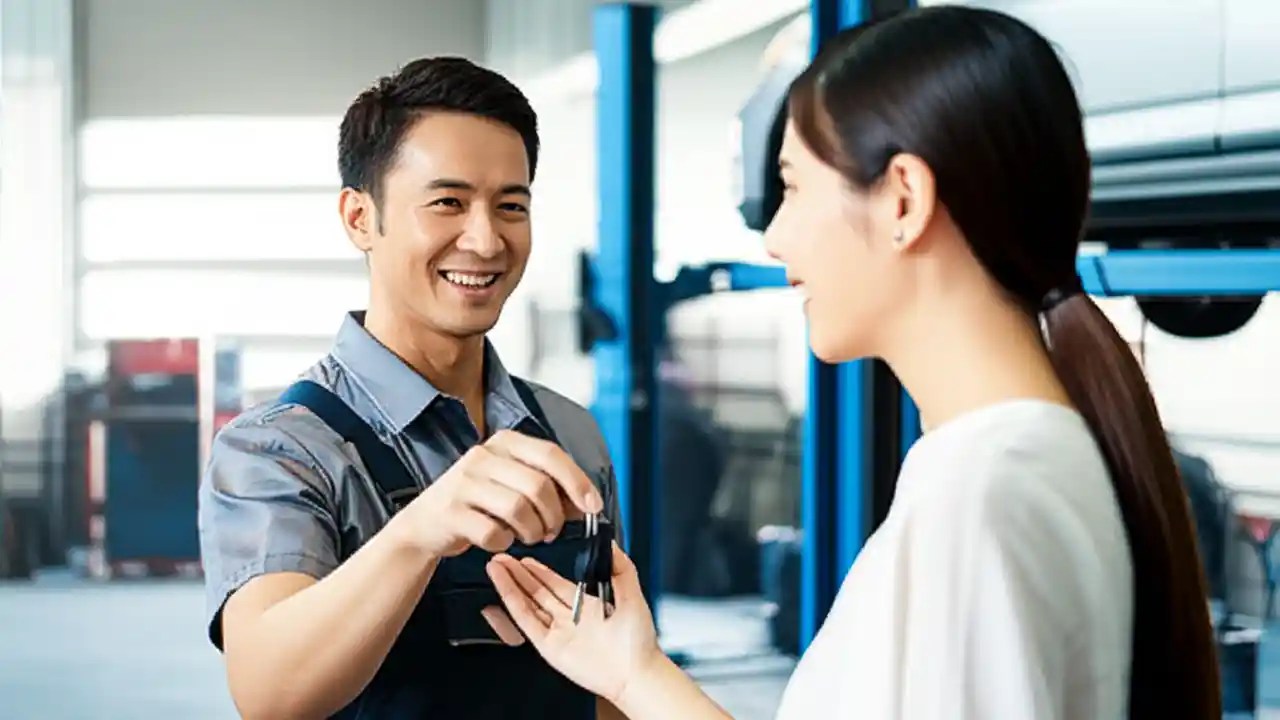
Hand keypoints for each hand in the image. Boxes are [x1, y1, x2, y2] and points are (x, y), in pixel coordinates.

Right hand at [396, 429, 603, 558]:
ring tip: (528, 536)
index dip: (577, 481)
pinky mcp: (451, 511)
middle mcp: (482, 456)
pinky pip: (494, 533)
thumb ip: (547, 486)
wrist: (424, 525)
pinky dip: (504, 543)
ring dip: (532, 531)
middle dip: (554, 515)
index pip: (550, 454)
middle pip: (538, 485)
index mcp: (503, 442)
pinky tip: (499, 540)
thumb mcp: (511, 484)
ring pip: (518, 509)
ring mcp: (463, 482)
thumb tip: (587, 502)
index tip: (593, 506)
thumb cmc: (478, 504)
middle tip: (552, 531)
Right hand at [485, 543, 662, 703]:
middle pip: (536, 591)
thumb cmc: (638, 642)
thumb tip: (611, 544)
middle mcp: (568, 618)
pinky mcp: (549, 646)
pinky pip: (527, 622)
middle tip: (501, 557)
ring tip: (495, 566)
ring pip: (528, 603)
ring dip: (510, 584)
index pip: (555, 583)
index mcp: (585, 606)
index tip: (524, 556)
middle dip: (518, 574)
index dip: (538, 570)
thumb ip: (621, 568)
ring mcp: (557, 632)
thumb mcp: (632, 595)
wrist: (636, 672)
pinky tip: (503, 588)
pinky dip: (513, 604)